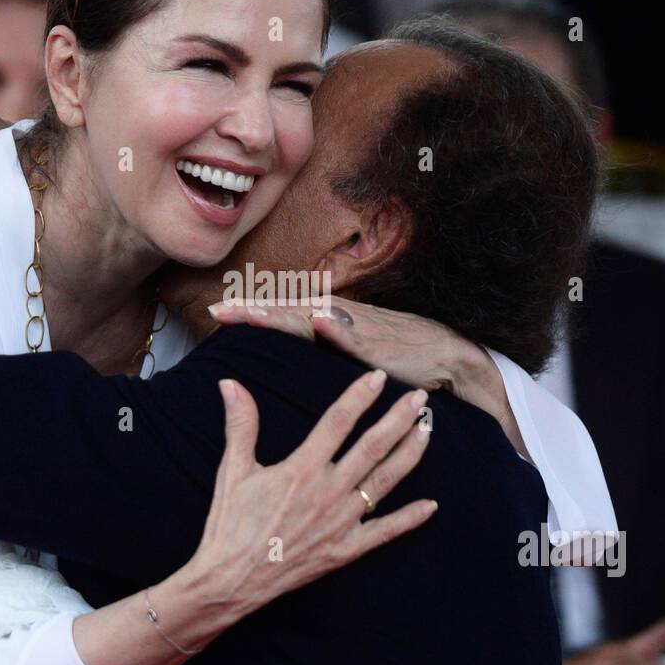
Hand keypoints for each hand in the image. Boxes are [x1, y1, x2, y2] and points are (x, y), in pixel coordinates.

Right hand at [186, 369, 435, 619]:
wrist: (231, 580)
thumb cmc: (230, 525)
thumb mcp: (234, 470)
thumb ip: (240, 424)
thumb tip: (230, 383)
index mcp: (302, 469)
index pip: (339, 422)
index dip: (360, 396)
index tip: (377, 377)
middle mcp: (328, 492)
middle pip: (373, 447)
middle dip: (399, 419)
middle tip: (419, 397)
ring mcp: (341, 522)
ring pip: (385, 481)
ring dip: (409, 454)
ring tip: (427, 432)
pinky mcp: (346, 550)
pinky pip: (385, 532)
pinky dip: (410, 519)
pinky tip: (431, 505)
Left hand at [207, 296, 525, 457]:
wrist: (448, 354)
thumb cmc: (398, 353)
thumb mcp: (354, 347)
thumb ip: (324, 344)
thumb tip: (295, 340)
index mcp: (329, 321)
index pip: (282, 313)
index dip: (250, 311)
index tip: (216, 311)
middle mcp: (340, 318)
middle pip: (288, 311)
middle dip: (253, 310)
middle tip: (218, 310)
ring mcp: (360, 329)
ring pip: (314, 318)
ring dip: (283, 314)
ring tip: (253, 313)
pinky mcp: (381, 344)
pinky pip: (357, 336)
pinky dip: (338, 328)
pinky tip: (321, 321)